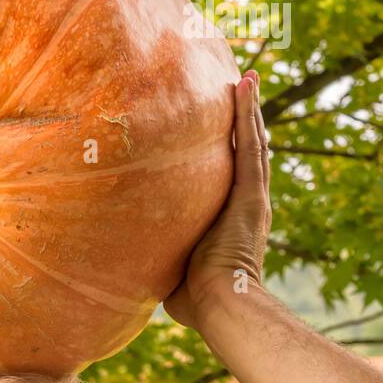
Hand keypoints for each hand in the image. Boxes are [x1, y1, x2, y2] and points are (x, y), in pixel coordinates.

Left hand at [164, 71, 271, 330]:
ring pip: (251, 142)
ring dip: (249, 109)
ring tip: (246, 79)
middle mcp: (247, 205)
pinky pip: (248, 144)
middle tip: (239, 90)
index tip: (221, 132)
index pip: (231, 177)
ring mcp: (251, 197)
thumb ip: (160, 260)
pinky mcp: (250, 194)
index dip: (228, 153)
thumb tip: (131, 265)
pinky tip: (244, 84)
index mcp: (231, 221)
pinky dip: (248, 112)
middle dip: (244, 122)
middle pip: (246, 153)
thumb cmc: (195, 301)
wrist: (221, 304)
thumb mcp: (174, 271)